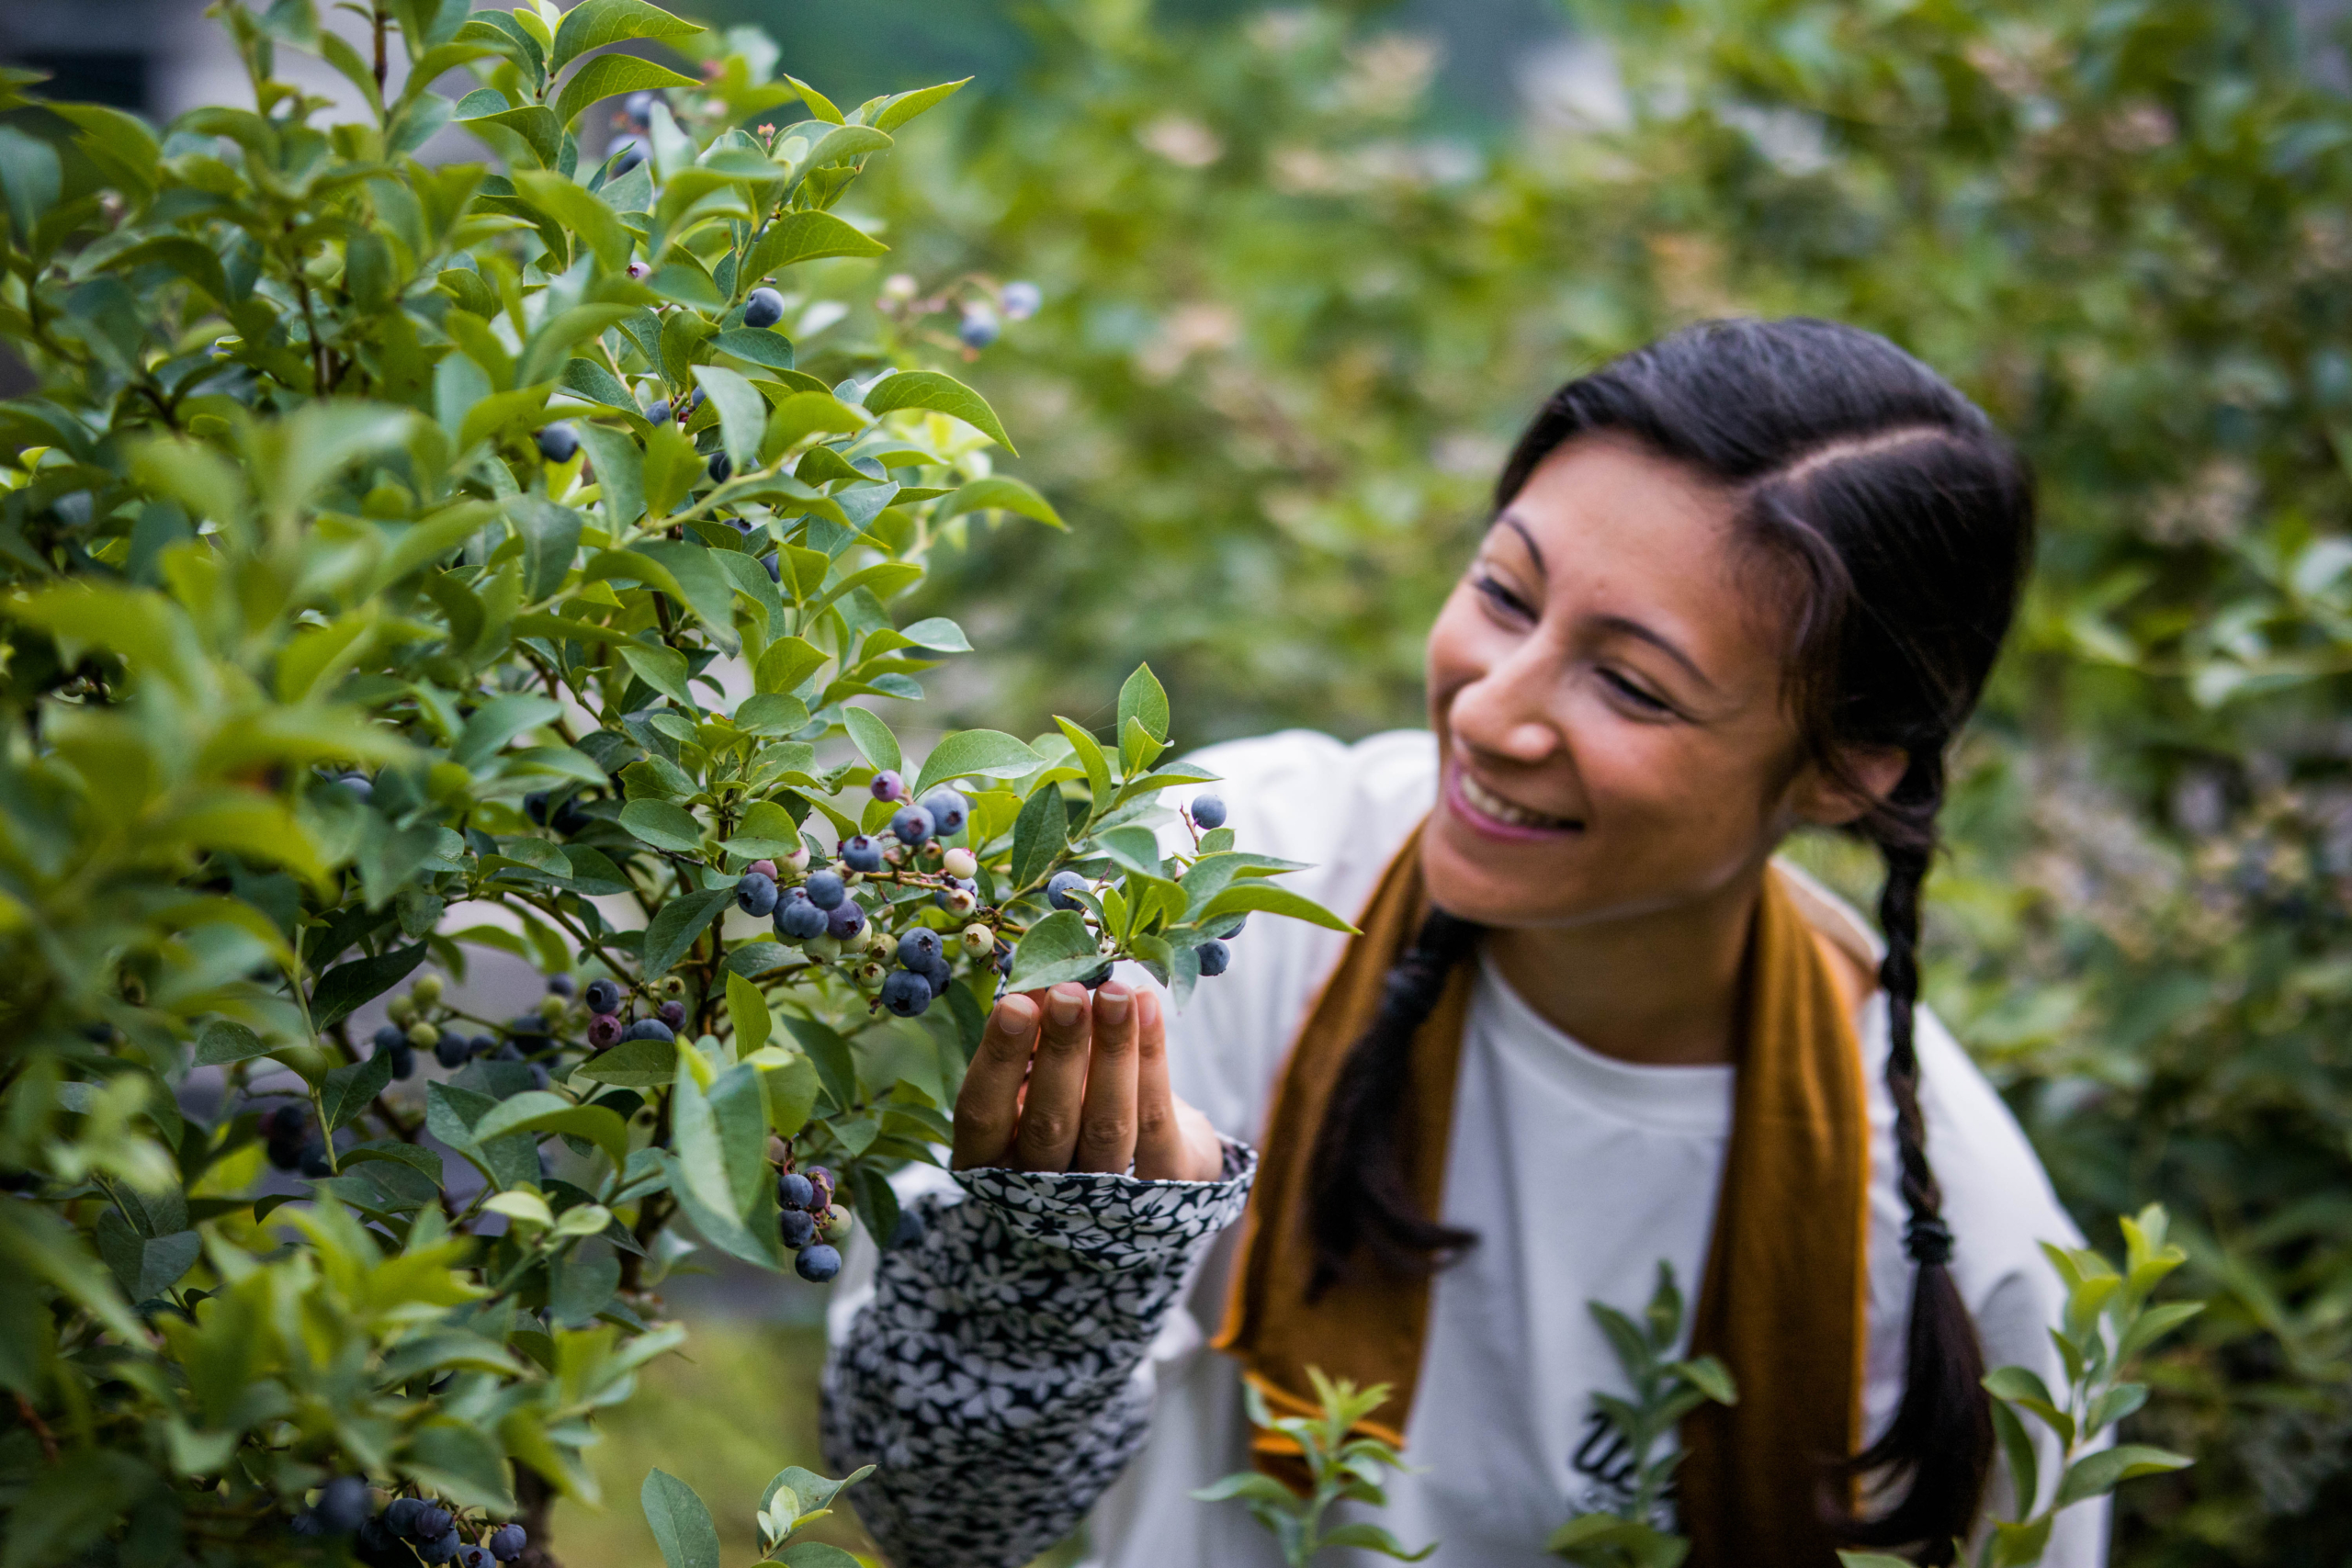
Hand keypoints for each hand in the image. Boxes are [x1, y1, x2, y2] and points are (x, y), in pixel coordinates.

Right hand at [952, 980, 1223, 1181]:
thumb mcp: (1037, 1075)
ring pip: (1107, 1124)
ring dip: (1112, 1051)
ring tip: (1116, 993)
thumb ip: (1032, 1040)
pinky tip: (1148, 1006)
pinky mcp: (1163, 1182)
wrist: (1146, 1152)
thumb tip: (1039, 983)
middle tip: (1070, 993)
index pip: (983, 1116)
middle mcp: (1044, 1190)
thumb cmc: (1070, 1101)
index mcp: (992, 1163)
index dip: (998, 1060)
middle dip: (1061, 1052)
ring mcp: (1106, 1199)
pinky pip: (1156, 1119)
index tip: (1016, 1003)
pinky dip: (1152, 1057)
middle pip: (1049, 1125)